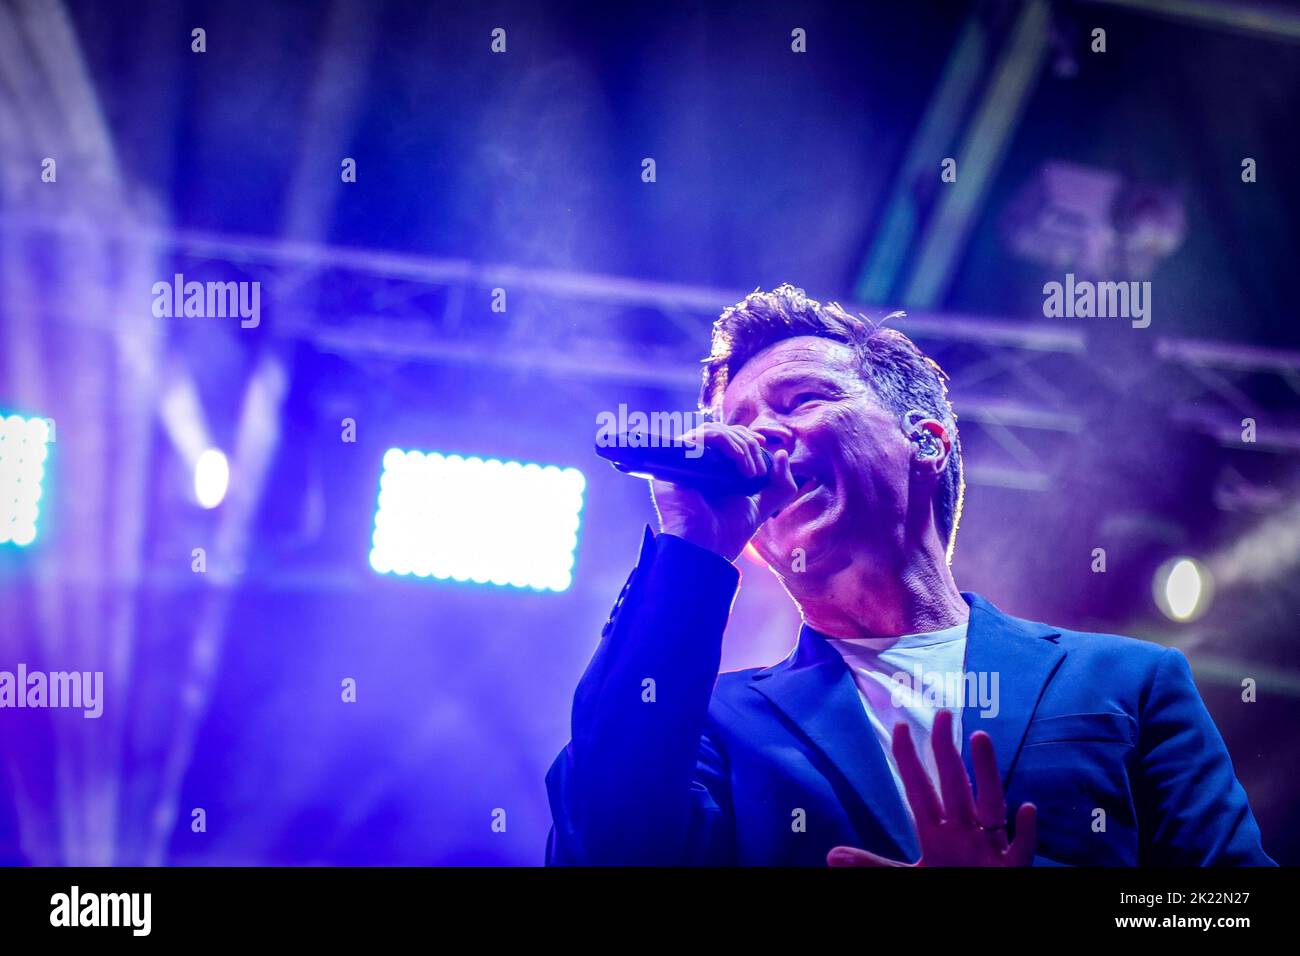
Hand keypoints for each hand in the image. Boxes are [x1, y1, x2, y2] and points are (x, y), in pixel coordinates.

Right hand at [650, 423, 799, 562]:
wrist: (707, 547)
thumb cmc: (728, 531)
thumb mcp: (762, 504)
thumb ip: (779, 484)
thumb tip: (782, 453)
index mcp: (709, 469)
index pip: (726, 436)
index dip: (746, 435)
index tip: (763, 443)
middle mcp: (693, 463)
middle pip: (722, 431)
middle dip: (748, 445)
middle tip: (759, 473)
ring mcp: (681, 461)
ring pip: (713, 430)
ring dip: (740, 446)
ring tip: (752, 473)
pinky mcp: (672, 461)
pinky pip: (700, 437)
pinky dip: (726, 443)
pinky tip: (740, 463)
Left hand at [827, 710, 1036, 866]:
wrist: (979, 911)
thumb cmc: (951, 886)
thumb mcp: (910, 878)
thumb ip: (874, 865)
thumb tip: (831, 855)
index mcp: (937, 836)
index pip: (919, 790)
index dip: (908, 760)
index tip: (900, 726)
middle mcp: (963, 834)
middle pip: (954, 787)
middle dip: (946, 752)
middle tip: (943, 713)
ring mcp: (988, 850)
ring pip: (991, 806)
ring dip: (988, 773)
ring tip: (982, 738)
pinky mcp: (1010, 872)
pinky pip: (1022, 850)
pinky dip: (1026, 832)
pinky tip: (1028, 809)